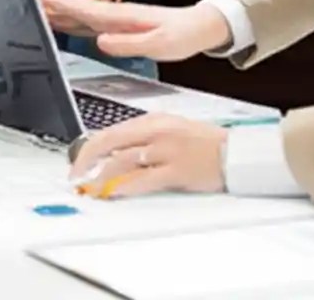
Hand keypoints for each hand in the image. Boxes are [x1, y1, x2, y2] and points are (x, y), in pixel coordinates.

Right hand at [38, 0, 230, 59]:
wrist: (200, 27)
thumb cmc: (182, 35)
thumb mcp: (159, 44)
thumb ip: (129, 44)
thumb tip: (100, 42)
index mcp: (120, 17)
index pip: (82, 8)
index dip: (58, 2)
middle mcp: (113, 16)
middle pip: (74, 8)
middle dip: (48, 4)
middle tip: (24, 0)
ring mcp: (114, 20)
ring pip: (78, 15)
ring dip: (56, 12)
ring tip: (34, 11)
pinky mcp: (118, 28)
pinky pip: (87, 24)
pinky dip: (70, 22)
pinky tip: (61, 25)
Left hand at [70, 114, 226, 198]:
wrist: (237, 153)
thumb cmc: (206, 144)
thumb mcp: (171, 130)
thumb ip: (144, 138)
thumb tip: (115, 153)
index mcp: (153, 120)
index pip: (111, 131)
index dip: (89, 148)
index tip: (79, 162)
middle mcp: (157, 131)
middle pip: (110, 142)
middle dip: (86, 160)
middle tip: (77, 176)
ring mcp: (166, 150)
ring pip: (123, 161)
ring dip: (102, 177)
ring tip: (91, 189)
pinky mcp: (177, 170)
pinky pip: (144, 179)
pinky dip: (125, 186)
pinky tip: (114, 192)